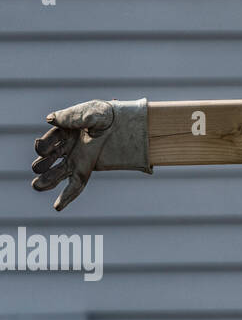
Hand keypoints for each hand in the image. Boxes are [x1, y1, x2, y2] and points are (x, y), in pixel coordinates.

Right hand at [30, 98, 151, 210]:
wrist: (125, 124)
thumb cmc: (106, 115)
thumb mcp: (92, 112)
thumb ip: (73, 116)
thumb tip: (50, 119)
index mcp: (61, 133)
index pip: (46, 143)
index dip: (42, 147)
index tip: (42, 148)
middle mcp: (63, 148)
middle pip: (45, 161)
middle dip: (40, 165)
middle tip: (39, 167)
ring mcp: (73, 160)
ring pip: (55, 175)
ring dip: (46, 181)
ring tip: (38, 186)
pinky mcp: (84, 169)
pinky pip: (74, 185)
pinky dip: (66, 196)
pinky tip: (57, 207)